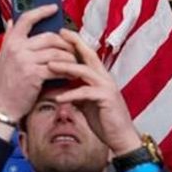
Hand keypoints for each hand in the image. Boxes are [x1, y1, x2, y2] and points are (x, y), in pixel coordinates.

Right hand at [0, 5, 76, 123]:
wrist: (2, 105)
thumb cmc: (5, 83)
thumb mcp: (3, 56)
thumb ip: (9, 38)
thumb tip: (13, 21)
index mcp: (11, 42)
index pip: (27, 19)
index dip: (41, 10)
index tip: (53, 7)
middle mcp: (17, 48)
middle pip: (49, 36)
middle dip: (64, 42)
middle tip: (72, 47)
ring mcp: (25, 61)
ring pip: (56, 51)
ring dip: (69, 57)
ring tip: (75, 62)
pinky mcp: (34, 74)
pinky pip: (57, 67)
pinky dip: (67, 70)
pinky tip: (71, 74)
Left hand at [47, 30, 141, 155]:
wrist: (121, 137)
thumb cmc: (104, 120)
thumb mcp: (86, 104)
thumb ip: (76, 93)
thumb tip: (60, 89)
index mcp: (100, 77)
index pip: (88, 55)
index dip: (76, 43)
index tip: (62, 33)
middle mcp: (105, 78)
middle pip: (89, 55)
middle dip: (74, 43)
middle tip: (58, 35)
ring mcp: (107, 87)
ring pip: (85, 71)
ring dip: (66, 67)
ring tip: (50, 66)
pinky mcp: (106, 99)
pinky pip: (85, 93)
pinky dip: (70, 94)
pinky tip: (58, 97)